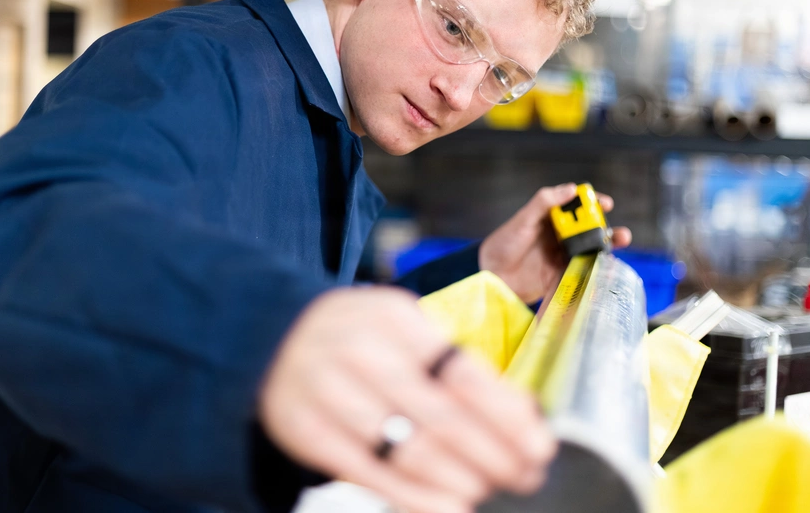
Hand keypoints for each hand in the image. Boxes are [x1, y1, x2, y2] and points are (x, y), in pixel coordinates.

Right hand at [259, 287, 556, 512]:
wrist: (270, 339)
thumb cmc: (355, 338)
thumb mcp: (401, 329)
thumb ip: (453, 365)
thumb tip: (521, 413)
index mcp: (392, 316)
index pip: (463, 371)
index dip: (508, 416)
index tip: (539, 444)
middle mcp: (358, 349)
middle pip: (442, 415)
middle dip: (495, 454)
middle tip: (526, 475)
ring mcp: (327, 390)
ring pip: (407, 449)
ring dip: (460, 478)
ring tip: (488, 489)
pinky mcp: (305, 429)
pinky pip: (369, 472)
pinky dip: (414, 497)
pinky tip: (449, 508)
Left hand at [479, 183, 631, 304]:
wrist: (491, 276)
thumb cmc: (503, 244)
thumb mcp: (523, 220)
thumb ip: (544, 203)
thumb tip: (570, 188)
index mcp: (552, 218)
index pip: (578, 207)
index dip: (594, 203)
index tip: (606, 204)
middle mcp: (561, 236)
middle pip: (591, 230)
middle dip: (608, 230)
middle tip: (621, 235)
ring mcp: (562, 256)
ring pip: (591, 251)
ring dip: (608, 250)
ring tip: (619, 251)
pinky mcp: (561, 276)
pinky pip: (583, 273)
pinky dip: (597, 272)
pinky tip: (606, 272)